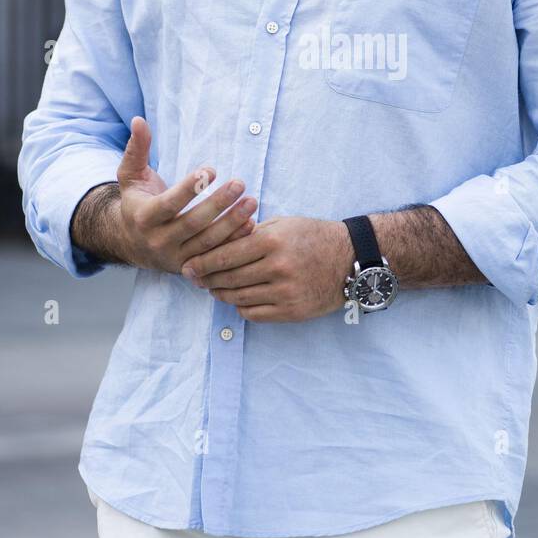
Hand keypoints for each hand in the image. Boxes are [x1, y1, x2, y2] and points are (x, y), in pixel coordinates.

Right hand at [107, 116, 257, 273]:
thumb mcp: (131, 176)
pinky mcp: (192, 268)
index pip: (169, 204)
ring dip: (232, 223)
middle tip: (240, 183)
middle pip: (192, 224)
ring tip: (251, 201)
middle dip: (218, 204)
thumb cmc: (137, 202)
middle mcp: (159, 241)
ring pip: (208, 242)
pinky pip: (216, 256)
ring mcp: (176, 258)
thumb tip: (138, 119)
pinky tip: (252, 224)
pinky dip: (234, 241)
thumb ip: (136, 149)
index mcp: (144, 218)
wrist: (131, 243)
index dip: (190, 188)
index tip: (211, 169)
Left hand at [181, 215, 353, 322]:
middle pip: (227, 279)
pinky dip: (241, 306)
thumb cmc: (314, 236)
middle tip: (194, 279)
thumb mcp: (283, 224)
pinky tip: (237, 298)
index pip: (225, 255)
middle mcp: (278, 268)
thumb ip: (251, 233)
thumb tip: (217, 243)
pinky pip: (254, 313)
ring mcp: (285, 292)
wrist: (351, 258)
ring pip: (238, 298)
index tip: (186, 267)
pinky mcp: (292, 312)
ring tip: (214, 288)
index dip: (201, 263)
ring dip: (221, 294)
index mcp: (272, 241)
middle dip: (206, 280)